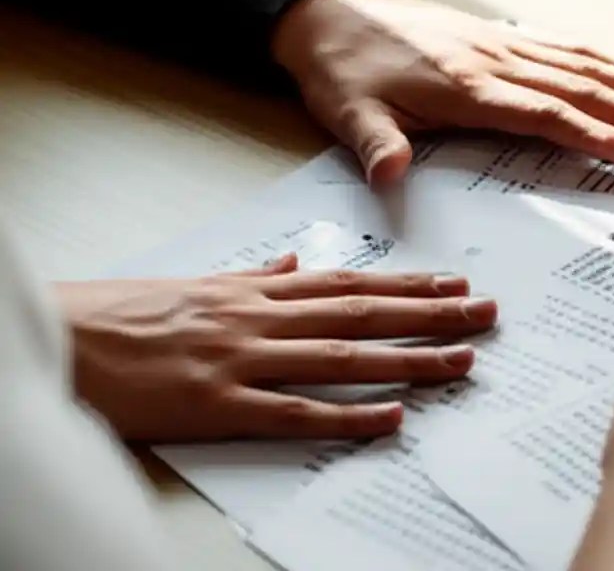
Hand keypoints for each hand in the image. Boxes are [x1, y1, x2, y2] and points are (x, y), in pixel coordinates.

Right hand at [61, 254, 496, 441]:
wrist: (60, 337)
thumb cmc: (123, 314)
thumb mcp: (197, 284)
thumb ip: (254, 277)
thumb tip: (296, 262)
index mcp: (255, 291)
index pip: (348, 284)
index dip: (406, 284)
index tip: (453, 283)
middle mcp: (259, 318)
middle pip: (361, 314)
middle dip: (429, 314)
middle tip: (484, 314)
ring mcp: (241, 360)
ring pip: (342, 358)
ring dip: (408, 360)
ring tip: (461, 361)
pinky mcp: (218, 405)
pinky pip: (294, 412)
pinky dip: (347, 416)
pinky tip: (392, 419)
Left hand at [271, 0, 613, 186]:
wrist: (329, 14)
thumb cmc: (343, 69)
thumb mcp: (349, 114)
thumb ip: (377, 146)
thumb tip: (391, 178)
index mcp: (467, 87)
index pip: (546, 113)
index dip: (596, 134)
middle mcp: (497, 60)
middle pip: (583, 88)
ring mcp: (504, 44)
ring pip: (585, 64)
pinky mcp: (503, 36)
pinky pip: (567, 46)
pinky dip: (609, 60)